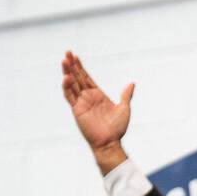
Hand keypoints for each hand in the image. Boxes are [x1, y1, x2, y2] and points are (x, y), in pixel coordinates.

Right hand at [60, 51, 132, 171]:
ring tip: (64, 60)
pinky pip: (70, 96)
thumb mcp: (124, 108)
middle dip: (72, 66)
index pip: (87, 78)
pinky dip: (66, 87)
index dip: (81, 67)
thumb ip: (125, 95)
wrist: (110, 142)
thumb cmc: (117, 128)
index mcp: (98, 95)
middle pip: (77, 78)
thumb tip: (132, 83)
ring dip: (67, 72)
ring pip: (71, 84)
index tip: (75, 56)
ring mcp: (81, 103)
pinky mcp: (77, 110)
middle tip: (67, 53)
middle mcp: (88, 97)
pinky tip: (66, 77)